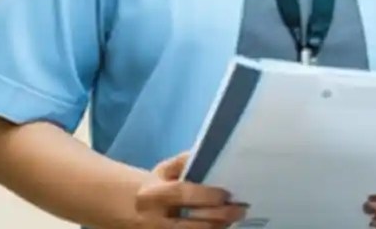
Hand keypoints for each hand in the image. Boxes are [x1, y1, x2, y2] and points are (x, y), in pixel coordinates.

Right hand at [132, 152, 247, 227]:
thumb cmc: (158, 186)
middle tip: (240, 209)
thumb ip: (185, 162)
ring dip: (217, 227)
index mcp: (152, 195)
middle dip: (219, 216)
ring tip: (234, 217)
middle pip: (191, 221)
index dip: (206, 195)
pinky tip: (222, 225)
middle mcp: (153, 219)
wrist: (135, 211)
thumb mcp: (165, 170)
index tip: (227, 194)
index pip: (181, 194)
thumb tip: (208, 154)